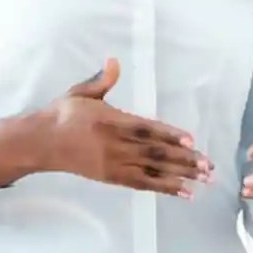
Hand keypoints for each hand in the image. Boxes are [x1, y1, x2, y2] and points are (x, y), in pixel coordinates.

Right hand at [42, 57, 213, 197]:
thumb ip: (101, 80)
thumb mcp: (81, 93)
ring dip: (180, 175)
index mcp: (110, 121)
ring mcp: (114, 164)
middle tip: (209, 166)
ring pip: (152, 170)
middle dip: (184, 160)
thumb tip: (114, 61)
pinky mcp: (112, 177)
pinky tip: (183, 191)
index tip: (191, 140)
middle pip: (154, 153)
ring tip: (204, 179)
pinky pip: (142, 183)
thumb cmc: (63, 114)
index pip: (144, 129)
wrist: (42, 142)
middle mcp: (115, 145)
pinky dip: (164, 187)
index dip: (168, 134)